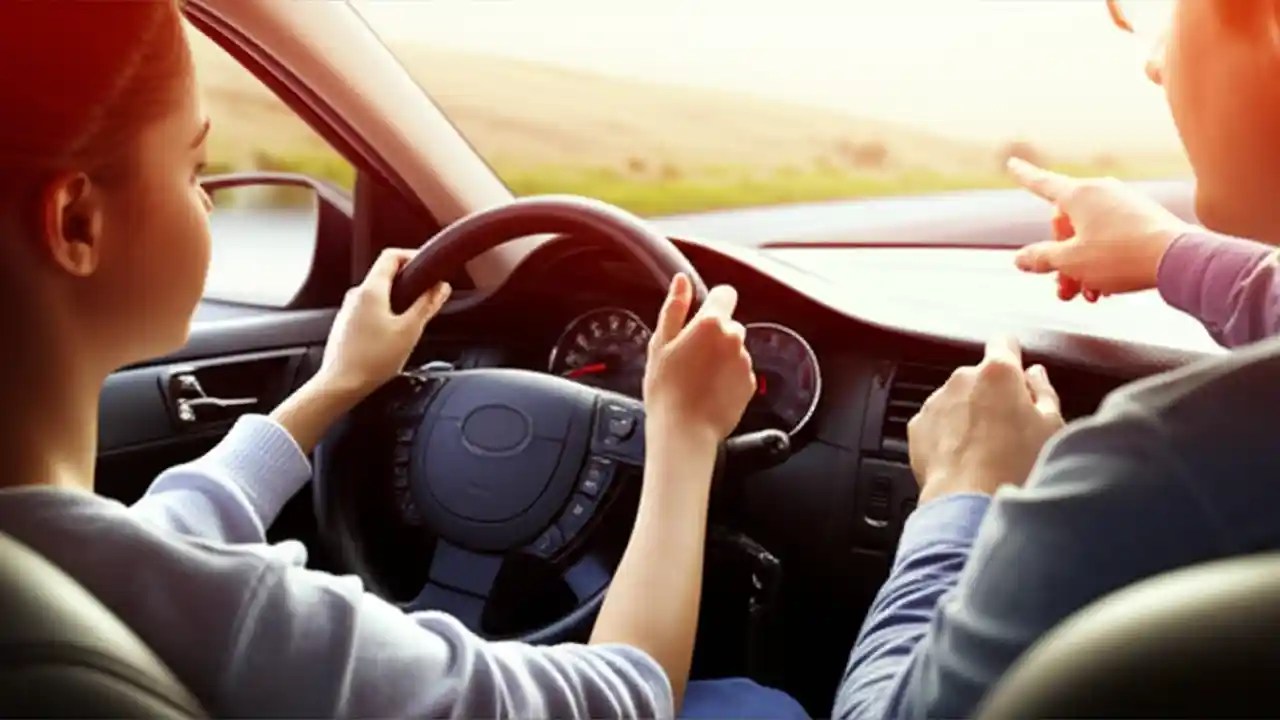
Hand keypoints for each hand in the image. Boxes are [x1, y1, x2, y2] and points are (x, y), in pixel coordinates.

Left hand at [317, 248, 450, 396]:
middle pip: (386, 275)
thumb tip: (441, 287)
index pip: (391, 256)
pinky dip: (386, 314)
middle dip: (410, 282)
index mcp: (371, 290)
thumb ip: (427, 305)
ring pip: (379, 294)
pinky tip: (394, 335)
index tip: (428, 268)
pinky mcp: (347, 325)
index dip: (413, 256)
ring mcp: (349, 310)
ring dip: (398, 300)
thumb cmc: (371, 360)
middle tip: (427, 297)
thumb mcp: (409, 331)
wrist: (341, 385)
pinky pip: (369, 310)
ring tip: (413, 320)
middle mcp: (356, 295)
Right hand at [643, 274, 755, 447]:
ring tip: (697, 379)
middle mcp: (734, 339)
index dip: (712, 303)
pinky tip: (708, 391)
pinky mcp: (751, 384)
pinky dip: (728, 378)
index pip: (725, 294)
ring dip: (720, 358)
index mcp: (711, 324)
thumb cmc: (666, 390)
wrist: (684, 432)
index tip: (699, 319)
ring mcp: (745, 362)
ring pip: (734, 349)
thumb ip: (674, 308)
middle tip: (689, 357)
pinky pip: (739, 372)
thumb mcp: (660, 344)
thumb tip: (682, 280)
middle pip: (729, 325)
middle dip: (713, 335)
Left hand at [908, 336, 1063, 502]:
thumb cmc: (1016, 467)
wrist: (970, 503)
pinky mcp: (917, 427)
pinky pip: (937, 422)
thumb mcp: (1051, 427)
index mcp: (998, 372)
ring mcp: (935, 402)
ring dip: (969, 415)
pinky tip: (965, 459)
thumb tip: (1035, 375)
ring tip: (987, 450)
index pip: (1004, 342)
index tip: (1017, 369)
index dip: (1012, 354)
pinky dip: (947, 434)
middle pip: (981, 376)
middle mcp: (962, 379)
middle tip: (1011, 427)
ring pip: (957, 399)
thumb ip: (1043, 392)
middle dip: (993, 394)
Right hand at [1007, 158, 1192, 297]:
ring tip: (1084, 293)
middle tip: (1062, 284)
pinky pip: (1110, 236)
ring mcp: (1124, 203)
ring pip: (1088, 234)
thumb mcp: (1071, 262)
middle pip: (1065, 222)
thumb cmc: (1121, 257)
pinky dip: (1101, 260)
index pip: (1042, 183)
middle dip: (1059, 256)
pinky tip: (1105, 286)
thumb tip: (1020, 259)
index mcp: (1079, 195)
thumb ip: (1041, 258)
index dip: (1024, 176)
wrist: (1178, 259)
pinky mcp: (1142, 217)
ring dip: (1080, 265)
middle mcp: (1101, 192)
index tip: (1011, 163)